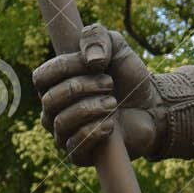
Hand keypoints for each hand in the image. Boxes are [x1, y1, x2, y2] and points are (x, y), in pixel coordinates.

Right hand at [33, 24, 161, 164]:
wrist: (152, 106)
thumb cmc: (127, 77)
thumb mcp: (117, 45)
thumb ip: (98, 37)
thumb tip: (91, 60)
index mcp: (57, 84)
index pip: (41, 77)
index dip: (65, 67)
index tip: (93, 63)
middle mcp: (55, 111)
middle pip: (50, 100)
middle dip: (82, 87)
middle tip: (109, 84)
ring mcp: (64, 134)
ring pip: (61, 123)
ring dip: (91, 109)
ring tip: (112, 103)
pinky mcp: (79, 155)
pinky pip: (74, 146)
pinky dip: (95, 131)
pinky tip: (112, 124)